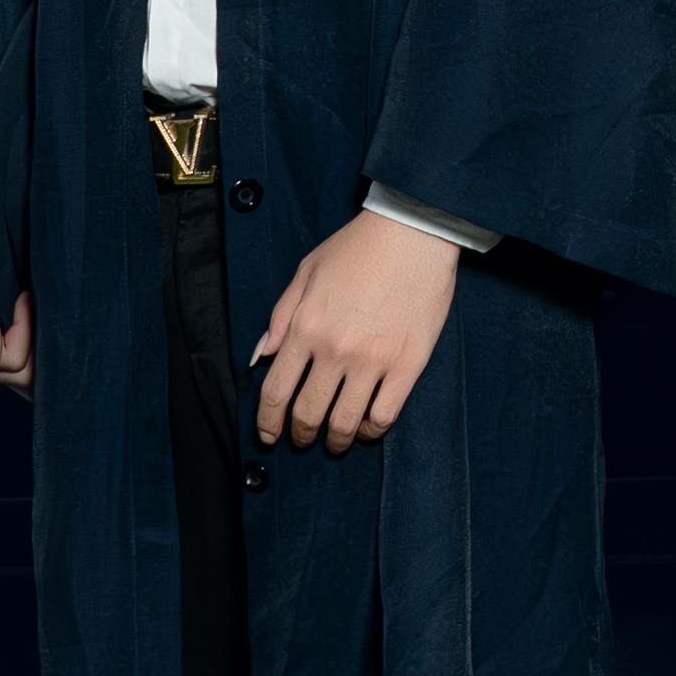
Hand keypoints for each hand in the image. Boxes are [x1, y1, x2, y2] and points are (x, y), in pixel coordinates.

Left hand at [252, 205, 460, 449]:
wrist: (414, 233)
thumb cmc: (358, 247)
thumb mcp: (307, 272)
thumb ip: (281, 315)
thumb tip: (261, 356)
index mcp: (305, 327)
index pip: (276, 391)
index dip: (267, 422)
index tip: (269, 435)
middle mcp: (334, 349)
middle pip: (308, 412)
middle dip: (301, 434)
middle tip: (303, 439)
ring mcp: (373, 360)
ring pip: (345, 422)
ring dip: (336, 440)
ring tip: (336, 442)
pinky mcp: (408, 365)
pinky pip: (384, 414)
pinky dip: (371, 429)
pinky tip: (367, 427)